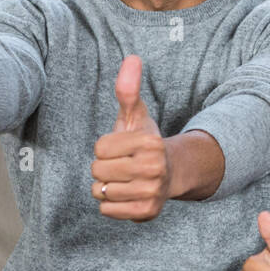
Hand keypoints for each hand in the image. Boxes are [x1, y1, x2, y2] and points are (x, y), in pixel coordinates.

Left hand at [90, 54, 168, 220]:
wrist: (171, 174)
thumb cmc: (145, 144)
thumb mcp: (135, 115)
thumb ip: (128, 90)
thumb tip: (132, 58)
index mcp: (150, 142)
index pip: (99, 147)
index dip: (105, 148)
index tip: (122, 149)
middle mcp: (154, 168)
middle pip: (98, 170)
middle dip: (104, 168)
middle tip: (122, 166)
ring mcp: (152, 192)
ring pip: (101, 191)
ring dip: (106, 187)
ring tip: (124, 181)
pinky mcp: (146, 212)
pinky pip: (106, 210)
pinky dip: (110, 205)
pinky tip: (125, 195)